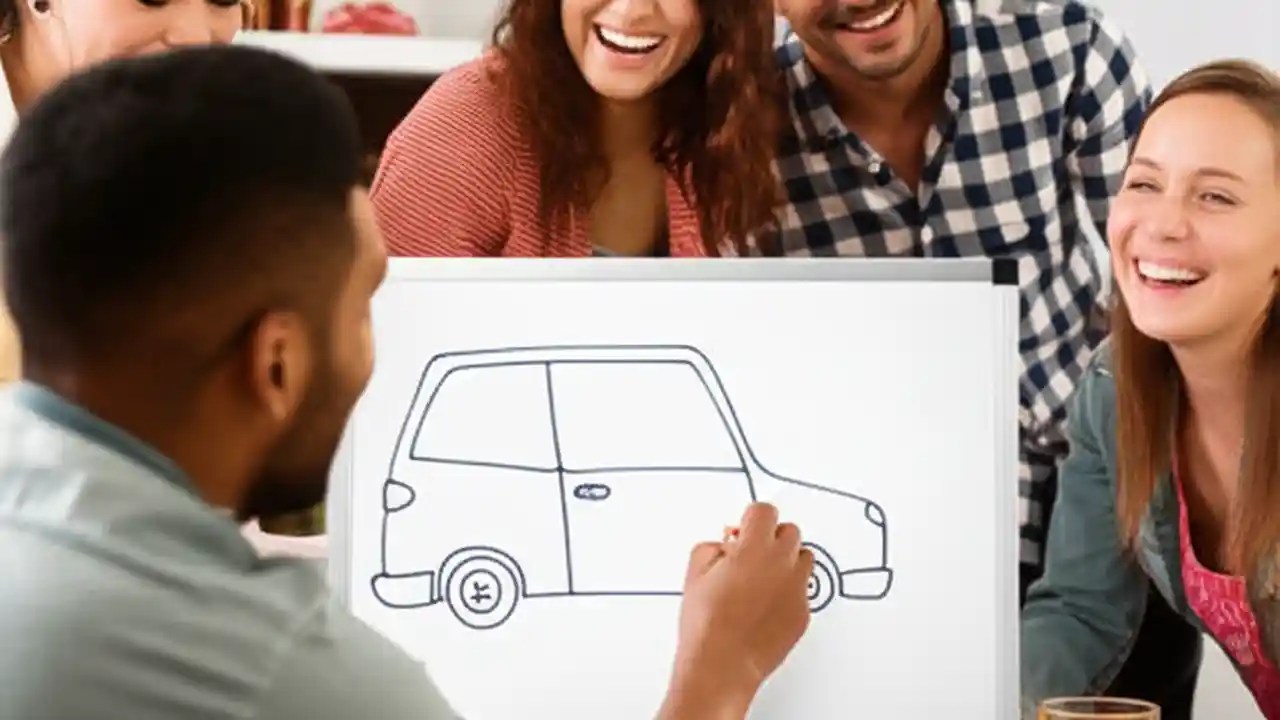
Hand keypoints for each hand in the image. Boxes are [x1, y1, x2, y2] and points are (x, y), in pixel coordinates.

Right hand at [656, 502, 813, 718]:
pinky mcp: (804, 613)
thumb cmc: (706, 624)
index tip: (744, 529)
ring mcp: (797, 590)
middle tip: (752, 552)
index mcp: (754, 547)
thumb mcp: (694, 573)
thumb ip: (713, 546)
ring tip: (763, 579)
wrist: (721, 665)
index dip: (751, 518)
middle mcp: (782, 564)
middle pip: (790, 531)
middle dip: (771, 537)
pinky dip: (788, 592)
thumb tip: (727, 544)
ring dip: (786, 561)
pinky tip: (765, 606)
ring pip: (803, 558)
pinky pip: (802, 591)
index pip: (765, 511)